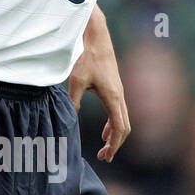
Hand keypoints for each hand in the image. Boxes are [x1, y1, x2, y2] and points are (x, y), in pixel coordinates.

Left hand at [69, 12, 129, 162]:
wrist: (96, 38)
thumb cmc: (87, 57)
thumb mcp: (76, 80)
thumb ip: (74, 101)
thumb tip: (70, 119)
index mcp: (113, 97)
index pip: (119, 128)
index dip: (114, 145)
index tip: (106, 156)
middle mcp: (120, 96)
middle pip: (124, 127)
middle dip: (116, 144)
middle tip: (104, 157)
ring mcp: (119, 92)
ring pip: (123, 120)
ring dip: (115, 135)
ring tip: (105, 148)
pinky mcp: (115, 88)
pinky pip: (118, 112)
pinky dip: (113, 124)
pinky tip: (105, 132)